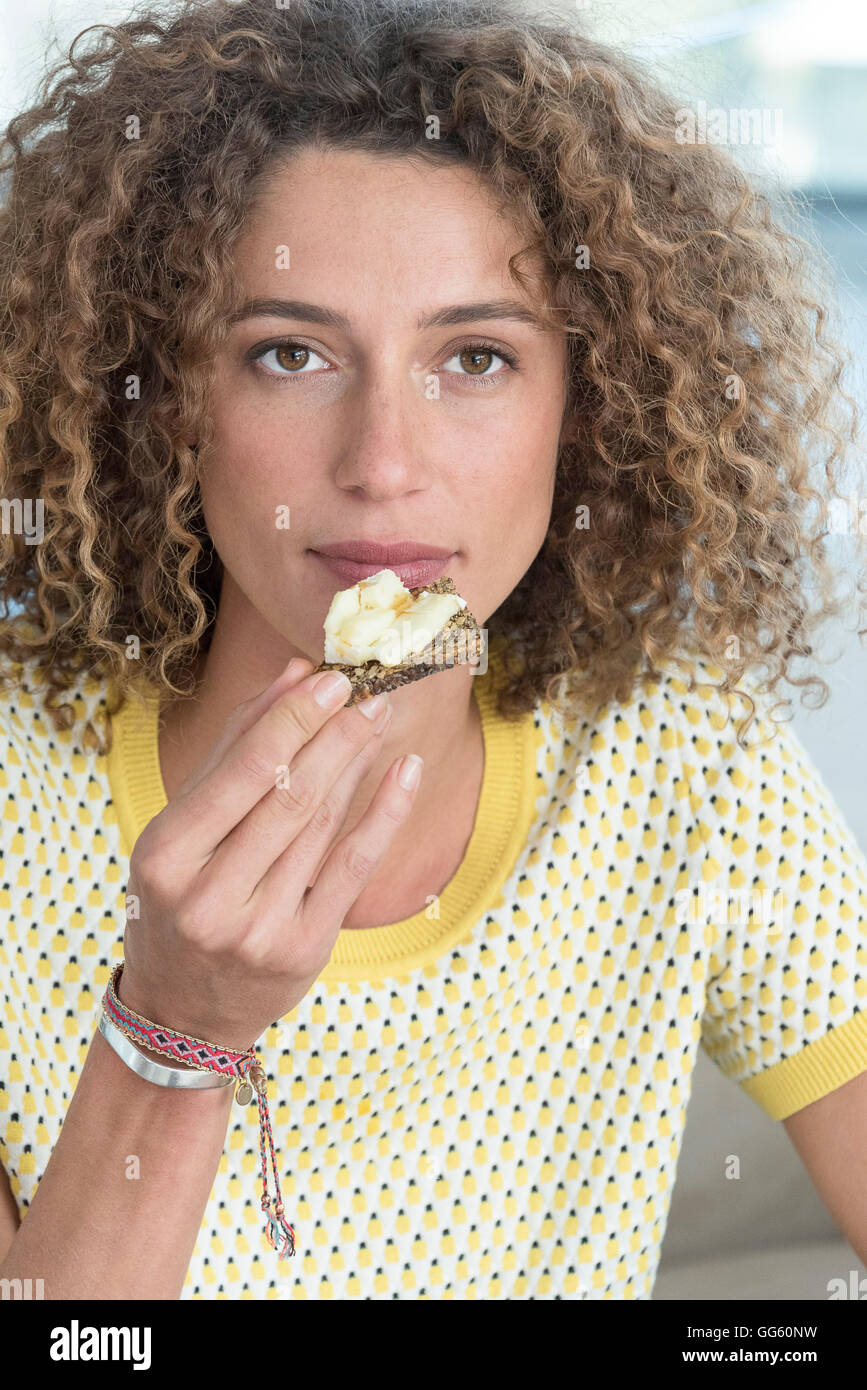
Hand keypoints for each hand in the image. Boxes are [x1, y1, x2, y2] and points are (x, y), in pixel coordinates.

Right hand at [119, 658, 420, 1049]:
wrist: (182, 1013)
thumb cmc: (178, 902)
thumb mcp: (180, 832)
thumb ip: (233, 751)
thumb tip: (293, 677)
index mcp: (165, 857)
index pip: (240, 773)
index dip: (292, 720)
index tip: (328, 680)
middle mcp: (209, 897)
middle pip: (288, 796)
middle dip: (334, 735)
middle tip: (367, 690)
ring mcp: (259, 928)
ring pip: (322, 826)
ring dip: (357, 762)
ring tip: (378, 717)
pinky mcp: (305, 949)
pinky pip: (354, 868)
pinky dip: (385, 814)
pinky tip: (405, 773)